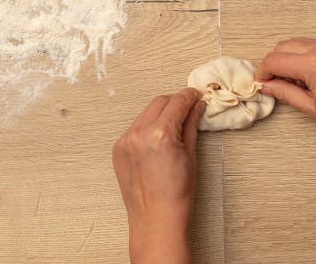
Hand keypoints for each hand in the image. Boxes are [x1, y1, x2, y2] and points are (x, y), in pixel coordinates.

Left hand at [112, 88, 204, 263]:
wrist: (156, 221)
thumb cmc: (177, 195)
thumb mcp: (191, 156)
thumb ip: (191, 126)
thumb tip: (197, 107)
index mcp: (160, 134)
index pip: (177, 102)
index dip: (189, 96)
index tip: (196, 95)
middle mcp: (139, 133)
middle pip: (159, 102)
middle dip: (175, 102)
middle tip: (188, 108)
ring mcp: (125, 141)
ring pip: (146, 113)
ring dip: (161, 113)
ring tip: (174, 125)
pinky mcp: (118, 150)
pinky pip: (135, 128)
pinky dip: (147, 126)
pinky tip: (158, 138)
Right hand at [255, 38, 315, 143]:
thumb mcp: (313, 108)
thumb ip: (286, 93)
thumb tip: (268, 87)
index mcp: (314, 64)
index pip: (275, 60)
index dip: (263, 73)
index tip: (262, 85)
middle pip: (282, 47)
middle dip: (273, 64)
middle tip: (274, 85)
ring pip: (296, 44)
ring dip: (288, 59)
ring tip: (293, 83)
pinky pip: (312, 46)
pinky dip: (302, 57)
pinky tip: (307, 77)